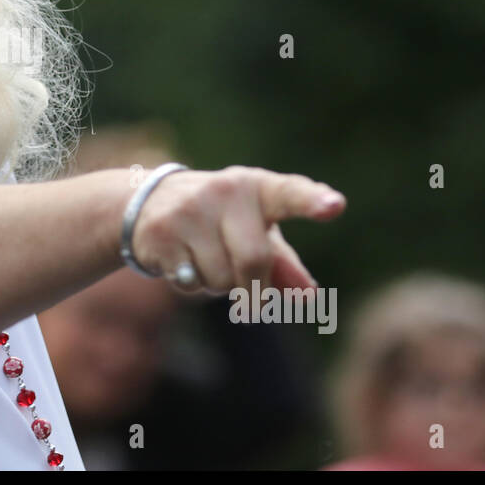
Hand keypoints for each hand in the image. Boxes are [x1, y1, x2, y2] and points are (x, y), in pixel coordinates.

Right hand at [129, 165, 344, 292]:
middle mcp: (224, 191)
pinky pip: (190, 283)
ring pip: (220, 279)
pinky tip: (183, 261)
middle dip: (253, 289)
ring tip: (204, 258)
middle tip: (248, 291)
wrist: (149, 201)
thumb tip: (309, 297)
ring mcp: (189, 210)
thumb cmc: (222, 220)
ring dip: (218, 285)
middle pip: (254, 261)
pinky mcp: (161, 234)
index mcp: (257, 187)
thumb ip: (285, 263)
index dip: (313, 201)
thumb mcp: (255, 231)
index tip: (335, 206)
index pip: (290, 194)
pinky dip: (192, 285)